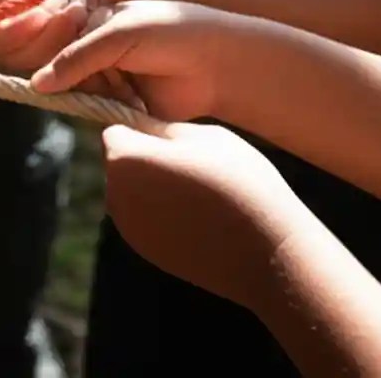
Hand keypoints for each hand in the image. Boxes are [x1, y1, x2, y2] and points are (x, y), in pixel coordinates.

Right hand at [0, 0, 85, 72]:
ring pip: (45, 57)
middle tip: (69, 12)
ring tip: (78, 10)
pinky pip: (62, 53)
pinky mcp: (49, 49)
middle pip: (23, 55)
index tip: (40, 12)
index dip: (19, 31)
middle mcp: (1, 47)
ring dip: (64, 36)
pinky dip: (74, 37)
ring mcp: (26, 51)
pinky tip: (83, 16)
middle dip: (48, 36)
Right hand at [32, 0, 260, 120]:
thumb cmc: (169, 35)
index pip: (63, 43)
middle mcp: (105, 48)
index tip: (62, 67)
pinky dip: (113, 109)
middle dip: (86, 78)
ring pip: (86, 93)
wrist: (217, 64)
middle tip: (112, 75)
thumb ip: (75, 59)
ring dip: (102, 94)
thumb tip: (36, 84)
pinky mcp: (128, 103)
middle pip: (71, 71)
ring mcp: (116, 76)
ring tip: (129, 87)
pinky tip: (133, 101)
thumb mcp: (115, 38)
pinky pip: (104, 111)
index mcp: (101, 21)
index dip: (61, 58)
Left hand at [100, 121, 309, 309]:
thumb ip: (162, 129)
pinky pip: (146, 219)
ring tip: (198, 192)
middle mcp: (115, 194)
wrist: (265, 250)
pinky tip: (198, 218)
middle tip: (190, 163)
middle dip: (144, 159)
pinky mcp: (144, 250)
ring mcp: (128, 227)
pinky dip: (162, 214)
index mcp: (125, 159)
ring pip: (132, 192)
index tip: (171, 137)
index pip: (115, 131)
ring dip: (152, 187)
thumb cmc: (238, 181)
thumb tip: (143, 129)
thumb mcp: (204, 136)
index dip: (141, 130)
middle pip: (121, 164)